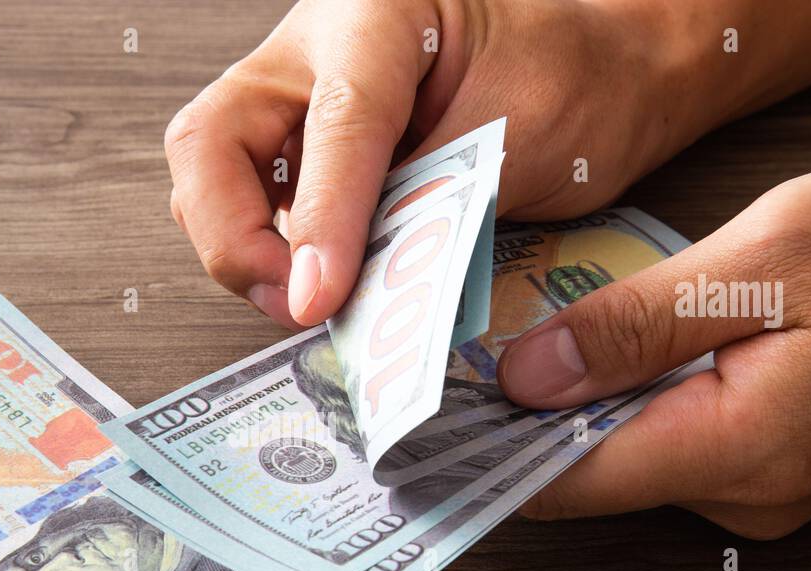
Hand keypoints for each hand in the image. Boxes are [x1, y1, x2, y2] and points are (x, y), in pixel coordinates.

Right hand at [164, 0, 697, 328]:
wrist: (602, 70)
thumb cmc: (576, 81)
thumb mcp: (514, 140)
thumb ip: (425, 202)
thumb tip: (344, 288)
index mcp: (379, 10)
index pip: (332, 123)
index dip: (319, 221)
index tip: (318, 300)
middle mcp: (318, 42)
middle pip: (209, 142)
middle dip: (233, 236)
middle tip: (297, 302)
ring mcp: (299, 91)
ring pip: (212, 176)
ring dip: (246, 250)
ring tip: (313, 299)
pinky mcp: (304, 142)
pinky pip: (252, 201)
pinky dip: (272, 253)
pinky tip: (321, 281)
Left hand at [498, 155, 810, 538]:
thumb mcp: (762, 256)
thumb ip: (636, 326)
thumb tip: (525, 379)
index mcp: (739, 448)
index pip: (568, 485)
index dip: (492, 454)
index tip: (434, 420)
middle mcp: (750, 494)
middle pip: (594, 474)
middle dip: (535, 419)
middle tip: (479, 358)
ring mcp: (768, 491)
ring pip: (633, 459)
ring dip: (589, 406)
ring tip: (556, 344)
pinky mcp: (776, 470)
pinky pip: (676, 447)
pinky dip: (639, 406)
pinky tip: (630, 355)